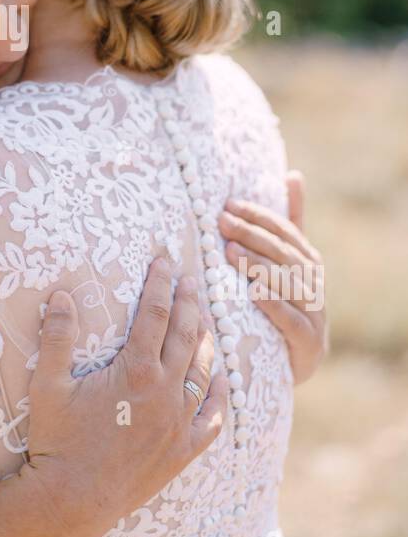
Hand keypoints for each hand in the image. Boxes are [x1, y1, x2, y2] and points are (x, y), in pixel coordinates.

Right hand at [19, 258, 227, 536]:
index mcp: (136, 371)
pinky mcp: (181, 452)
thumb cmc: (57, 441)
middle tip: (191, 279)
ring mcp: (178, 423)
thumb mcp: (48, 384)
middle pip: (185, 335)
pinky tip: (220, 381)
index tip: (165, 261)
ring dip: (205, 341)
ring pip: (201, 372)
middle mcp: (165, 393)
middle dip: (188, 302)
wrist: (73, 499)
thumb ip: (57, 336)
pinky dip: (218, 396)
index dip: (160, 284)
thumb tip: (61, 294)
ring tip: (205, 320)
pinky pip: (210, 419)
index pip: (155, 314)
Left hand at [219, 170, 326, 383]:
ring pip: (287, 284)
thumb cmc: (285, 303)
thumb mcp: (286, 263)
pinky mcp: (309, 343)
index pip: (284, 231)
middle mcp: (314, 283)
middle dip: (252, 236)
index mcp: (308, 260)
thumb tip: (294, 174)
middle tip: (222, 222)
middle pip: (283, 254)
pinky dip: (273, 305)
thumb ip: (289, 223)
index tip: (229, 205)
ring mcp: (314, 313)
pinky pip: (292, 321)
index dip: (258, 216)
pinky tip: (253, 293)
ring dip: (258, 266)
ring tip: (229, 252)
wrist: (297, 361)